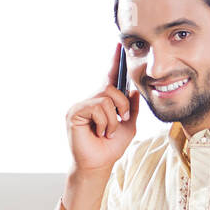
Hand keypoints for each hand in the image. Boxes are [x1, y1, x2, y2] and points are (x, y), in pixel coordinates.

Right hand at [66, 42, 140, 173]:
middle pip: (111, 88)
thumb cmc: (110, 148)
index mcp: (103, 101)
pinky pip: (97, 107)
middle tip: (120, 121)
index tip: (120, 45)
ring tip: (106, 132)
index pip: (110, 78)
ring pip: (106, 99)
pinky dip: (103, 122)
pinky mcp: (74, 112)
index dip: (115, 62)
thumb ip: (132, 108)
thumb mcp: (128, 126)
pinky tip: (98, 133)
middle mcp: (90, 100)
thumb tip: (134, 90)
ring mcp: (81, 105)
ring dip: (113, 120)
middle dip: (122, 106)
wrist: (99, 165)